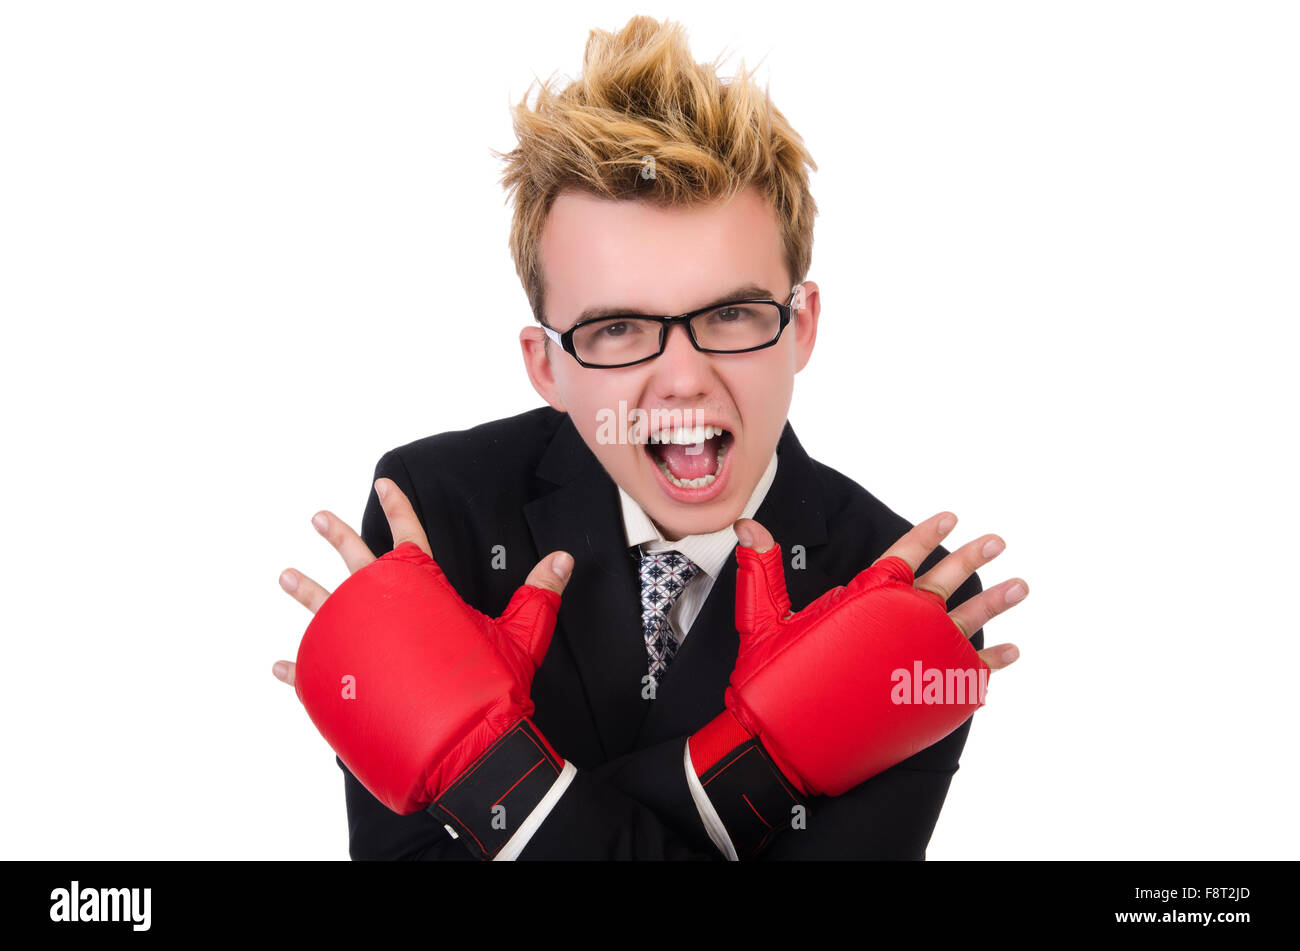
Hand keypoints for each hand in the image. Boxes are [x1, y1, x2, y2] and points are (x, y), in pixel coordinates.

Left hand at [272, 477, 572, 686]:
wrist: (468, 747)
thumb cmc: (494, 689)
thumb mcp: (523, 635)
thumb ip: (539, 593)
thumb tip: (562, 559)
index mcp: (426, 593)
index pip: (411, 536)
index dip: (398, 507)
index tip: (383, 485)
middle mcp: (385, 612)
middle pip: (356, 563)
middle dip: (337, 536)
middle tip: (318, 518)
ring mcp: (359, 647)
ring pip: (324, 610)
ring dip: (305, 593)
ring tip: (286, 576)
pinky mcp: (344, 685)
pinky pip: (311, 673)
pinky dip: (297, 670)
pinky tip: (283, 667)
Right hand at [691, 511, 1026, 799]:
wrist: (783, 746)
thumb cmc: (771, 683)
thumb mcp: (763, 620)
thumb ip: (763, 569)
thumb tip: (750, 524)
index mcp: (863, 599)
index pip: (902, 554)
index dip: (927, 534)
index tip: (950, 518)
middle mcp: (899, 623)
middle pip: (943, 581)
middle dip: (971, 557)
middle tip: (996, 541)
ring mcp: (920, 660)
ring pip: (967, 621)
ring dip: (995, 602)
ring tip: (1021, 586)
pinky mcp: (929, 696)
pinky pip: (972, 673)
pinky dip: (992, 661)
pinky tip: (1009, 651)